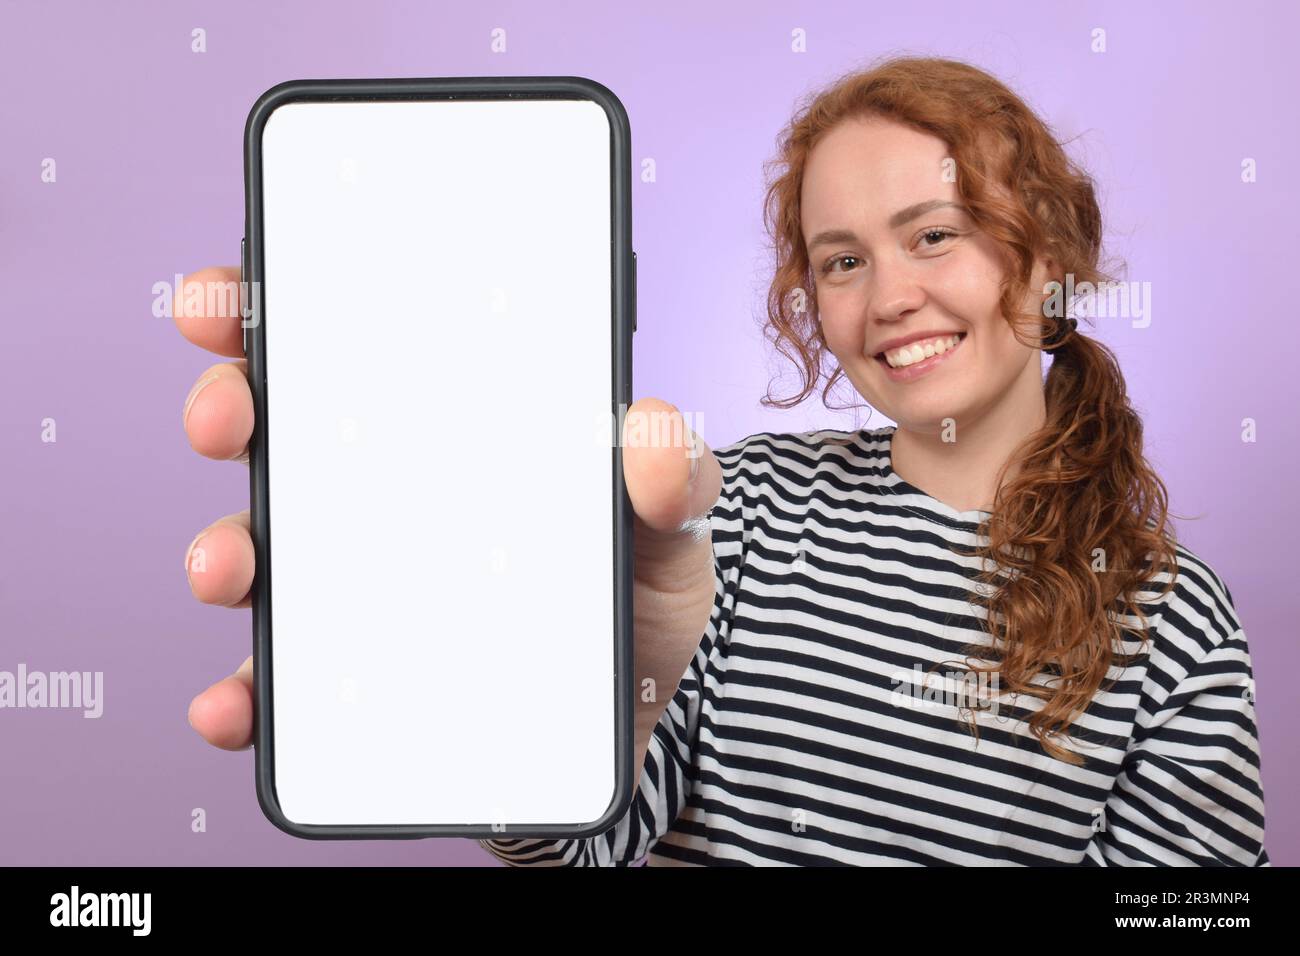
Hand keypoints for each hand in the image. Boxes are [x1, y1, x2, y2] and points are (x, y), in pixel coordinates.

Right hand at [176, 266, 722, 780]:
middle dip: (229, 409)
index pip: (351, 353)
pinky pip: (277, 687)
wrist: (635, 719)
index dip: (275, 312)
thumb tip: (655, 428)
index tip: (227, 298)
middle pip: (279, 437)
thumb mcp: (670, 531)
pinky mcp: (350, 685)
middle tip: (230, 418)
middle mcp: (383, 501)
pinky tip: (238, 705)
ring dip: (222, 552)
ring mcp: (357, 591)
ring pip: (258, 554)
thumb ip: (675, 481)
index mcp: (450, 436)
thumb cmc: (638, 601)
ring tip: (230, 568)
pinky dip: (242, 695)